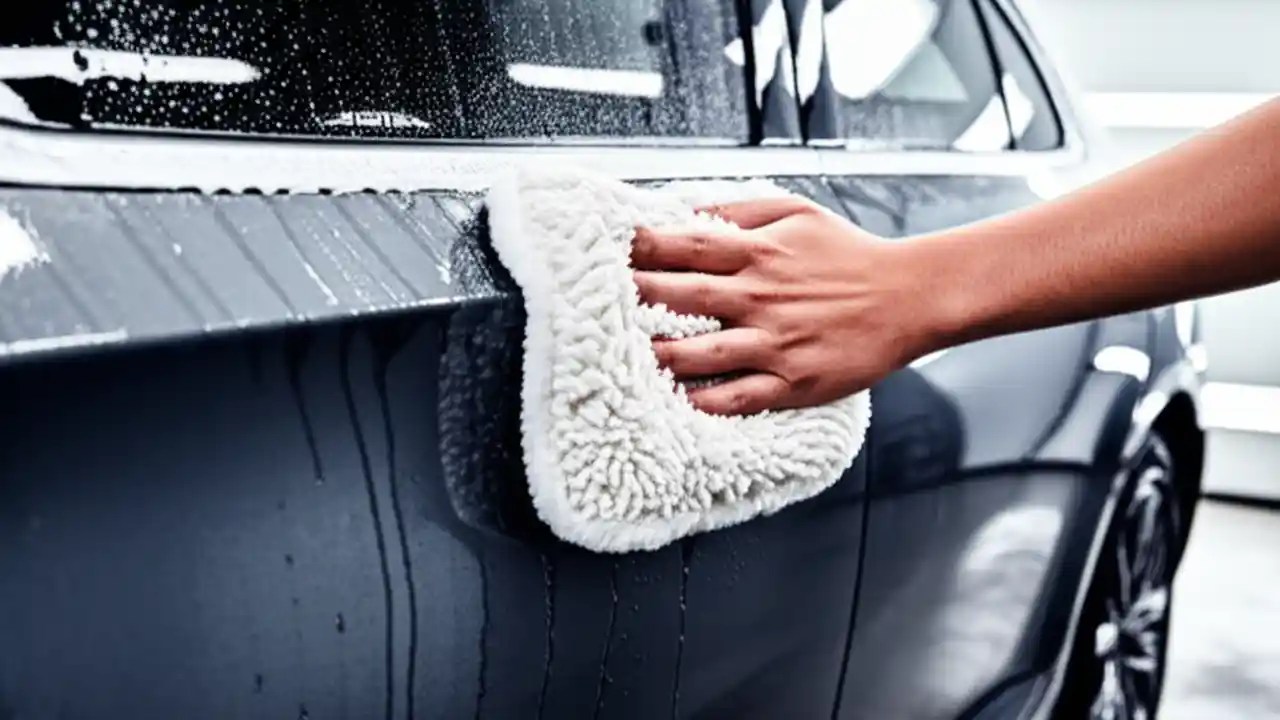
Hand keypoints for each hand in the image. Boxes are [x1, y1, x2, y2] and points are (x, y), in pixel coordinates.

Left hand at [632, 198, 940, 414]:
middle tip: (597, 303)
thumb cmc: (850, 254)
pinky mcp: (793, 381)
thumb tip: (690, 212)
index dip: (643, 247)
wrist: (908, 297)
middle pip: (683, 296)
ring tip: (624, 357)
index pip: (687, 245)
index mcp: (758, 253)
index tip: (609, 250)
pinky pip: (739, 395)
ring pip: (702, 352)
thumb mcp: (797, 213)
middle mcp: (760, 297)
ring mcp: (775, 342)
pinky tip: (677, 402)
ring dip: (659, 355)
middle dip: (636, 298)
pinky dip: (706, 400)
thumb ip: (741, 210)